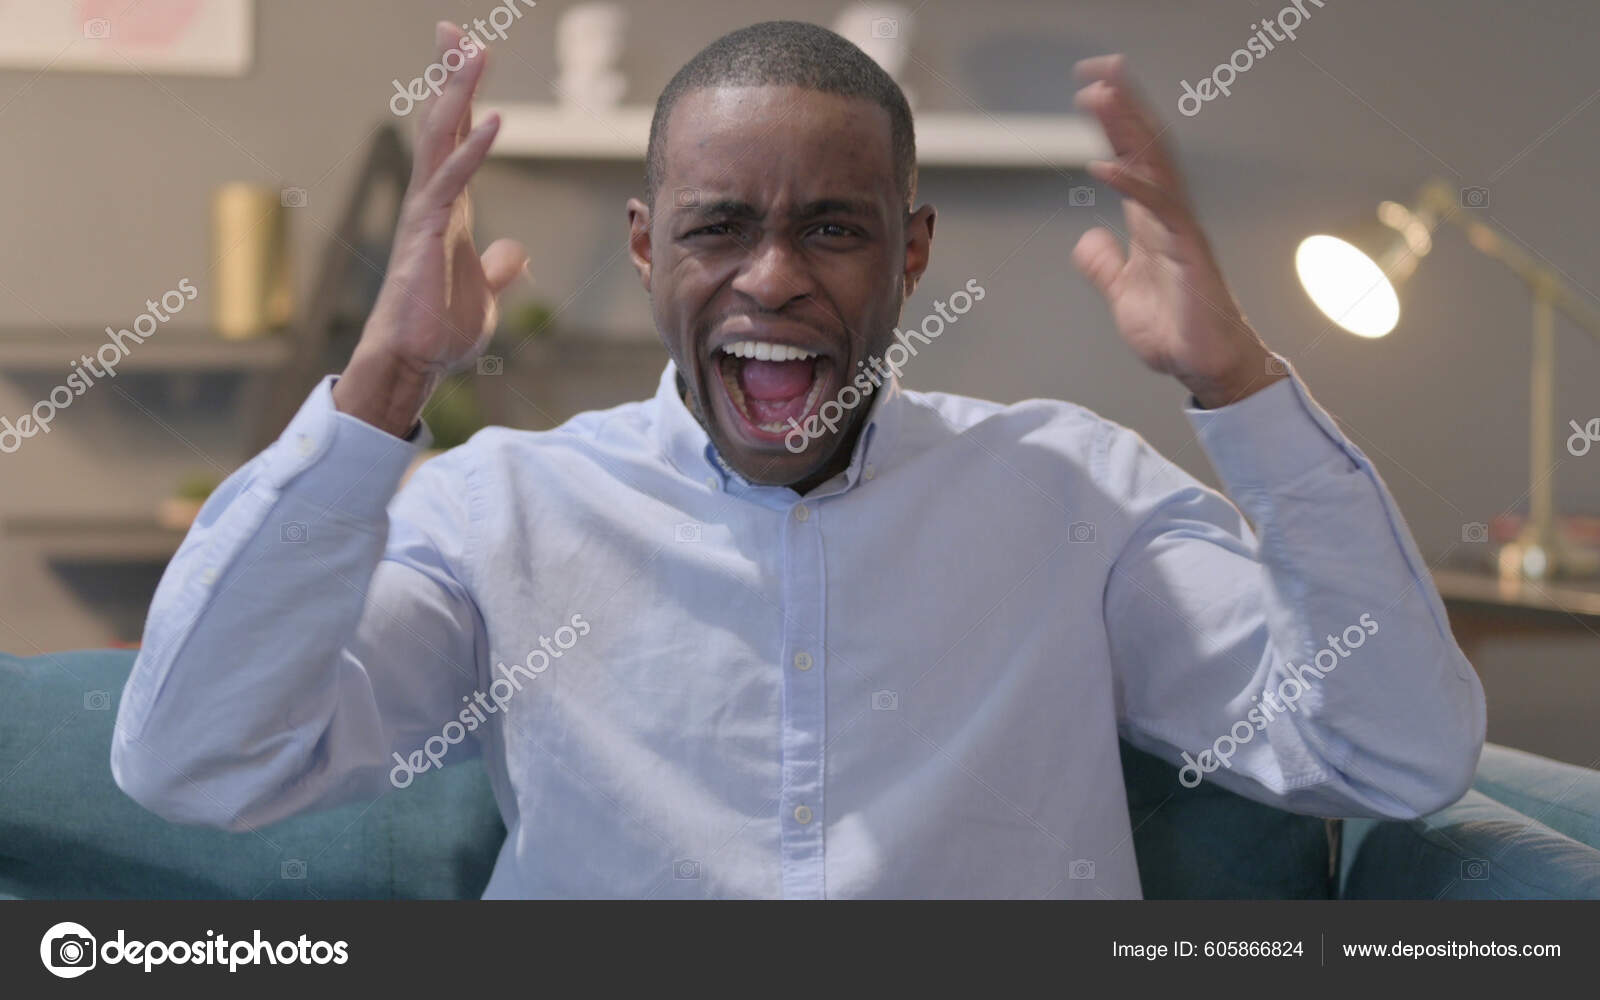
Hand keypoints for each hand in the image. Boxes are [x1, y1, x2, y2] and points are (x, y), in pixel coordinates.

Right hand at [334, 21, 528, 436]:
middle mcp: (434, 199)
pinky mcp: (427, 234)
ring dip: (459, 94)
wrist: (416, 362)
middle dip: (450, 75)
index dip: (461, 96)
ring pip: (441, 139)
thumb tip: (514, 251)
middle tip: (454, 28)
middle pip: (443, 123)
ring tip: (473, 50)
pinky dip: (473, 150)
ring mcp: (427, 213)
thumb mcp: (486, 292)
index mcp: (449, 207)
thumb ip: (499, 266)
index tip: (464, 51)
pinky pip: (451, 182)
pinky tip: (493, 120)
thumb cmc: (441, 328)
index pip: (456, 137)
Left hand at [1070, 55, 1281, 408]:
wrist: (1205, 366)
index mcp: (1151, 221)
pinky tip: (1103, 164)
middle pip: (1145, 148)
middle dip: (1123, 106)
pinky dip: (1130, 183)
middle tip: (1100, 68)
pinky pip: (1157, 208)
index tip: (1092, 89)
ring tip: (1101, 95)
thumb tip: (1087, 239)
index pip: (1131, 159)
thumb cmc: (1176, 331)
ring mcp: (1180, 229)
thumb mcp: (1123, 294)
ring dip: (1126, 128)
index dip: (1111, 124)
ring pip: (1155, 165)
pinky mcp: (1187, 252)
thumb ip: (1104, 265)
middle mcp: (1168, 215)